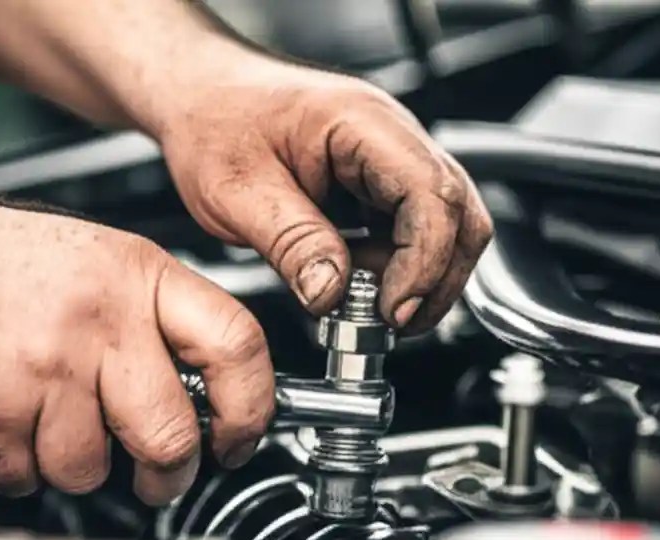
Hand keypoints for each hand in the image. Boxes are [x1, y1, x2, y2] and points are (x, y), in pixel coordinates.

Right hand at [0, 186, 273, 504]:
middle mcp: (98, 323)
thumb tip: (218, 395)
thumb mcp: (104, 261)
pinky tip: (6, 420)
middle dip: (169, 473)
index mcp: (140, 277)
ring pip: (93, 471)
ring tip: (51, 419)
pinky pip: (27, 480)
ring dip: (77, 466)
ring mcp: (41, 371)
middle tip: (157, 472)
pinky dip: (18, 468)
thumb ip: (163, 321)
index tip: (239, 438)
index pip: (238, 346)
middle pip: (171, 436)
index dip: (252, 408)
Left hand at [157, 51, 493, 333]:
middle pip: (460, 214)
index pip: (431, 194)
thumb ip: (291, 243)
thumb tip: (332, 295)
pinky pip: (415, 232)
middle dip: (437, 279)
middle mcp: (392, 137)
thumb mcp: (237, 191)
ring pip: (447, 228)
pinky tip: (358, 284)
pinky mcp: (382, 185)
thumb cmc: (215, 121)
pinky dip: (397, 269)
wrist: (199, 98)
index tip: (393, 308)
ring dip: (419, 278)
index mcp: (362, 123)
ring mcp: (392, 161)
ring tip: (369, 307)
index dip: (425, 261)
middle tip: (393, 321)